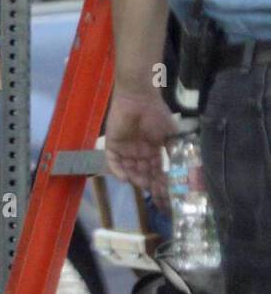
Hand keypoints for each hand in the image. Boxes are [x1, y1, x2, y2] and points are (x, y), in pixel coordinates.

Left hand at [105, 89, 175, 204]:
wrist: (139, 98)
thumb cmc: (156, 114)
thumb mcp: (170, 134)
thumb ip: (173, 151)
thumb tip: (181, 170)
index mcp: (153, 150)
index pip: (156, 172)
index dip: (160, 183)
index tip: (166, 195)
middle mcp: (139, 153)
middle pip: (142, 174)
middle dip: (149, 185)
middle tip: (155, 195)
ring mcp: (125, 150)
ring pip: (129, 170)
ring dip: (135, 179)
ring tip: (143, 186)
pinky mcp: (112, 144)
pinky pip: (113, 162)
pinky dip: (118, 171)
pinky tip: (125, 178)